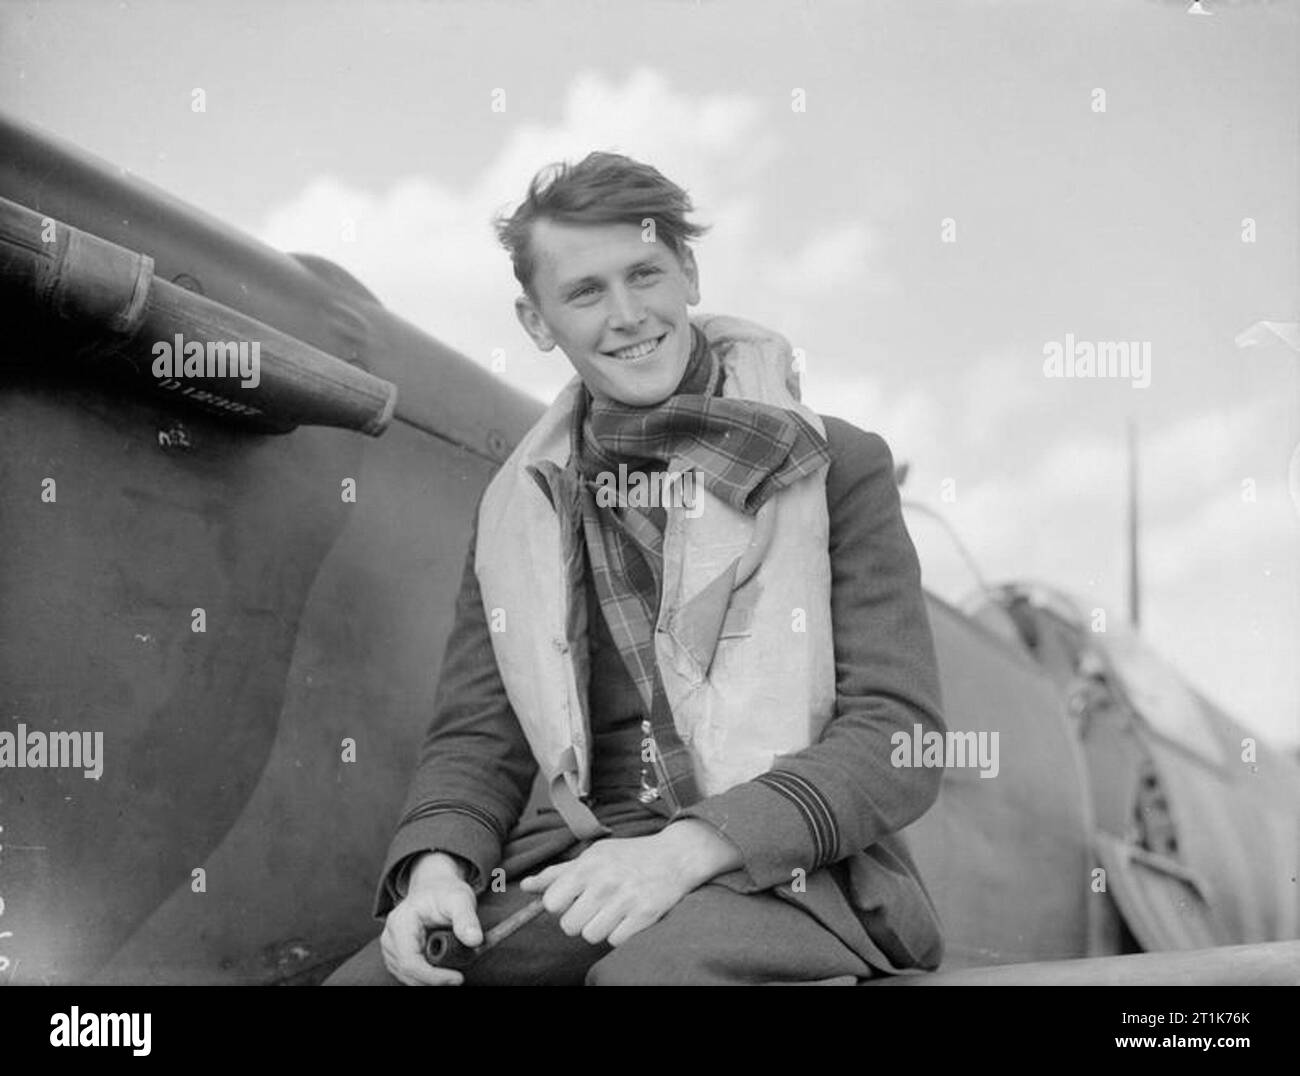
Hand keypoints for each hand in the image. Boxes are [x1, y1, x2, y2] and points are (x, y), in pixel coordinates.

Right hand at [380, 852, 481, 985]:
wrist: (434, 889)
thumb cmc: (445, 893)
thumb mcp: (460, 899)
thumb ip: (467, 919)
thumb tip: (475, 941)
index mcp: (401, 923)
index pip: (410, 962)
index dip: (433, 976)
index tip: (458, 978)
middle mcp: (390, 938)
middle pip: (409, 974)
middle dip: (437, 977)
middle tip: (461, 971)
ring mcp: (391, 950)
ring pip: (411, 978)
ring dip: (435, 976)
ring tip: (455, 961)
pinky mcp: (398, 958)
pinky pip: (413, 976)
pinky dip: (431, 975)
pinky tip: (445, 966)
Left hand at [519, 820, 741, 946]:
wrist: (674, 856)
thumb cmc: (629, 856)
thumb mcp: (593, 855)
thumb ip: (558, 873)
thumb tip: (526, 886)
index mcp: (588, 867)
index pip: (552, 904)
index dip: (560, 905)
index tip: (572, 900)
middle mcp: (604, 883)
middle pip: (570, 926)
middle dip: (579, 920)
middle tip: (595, 907)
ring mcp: (625, 900)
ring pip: (591, 936)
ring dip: (599, 928)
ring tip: (612, 912)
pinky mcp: (644, 916)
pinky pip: (615, 940)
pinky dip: (619, 933)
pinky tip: (627, 917)